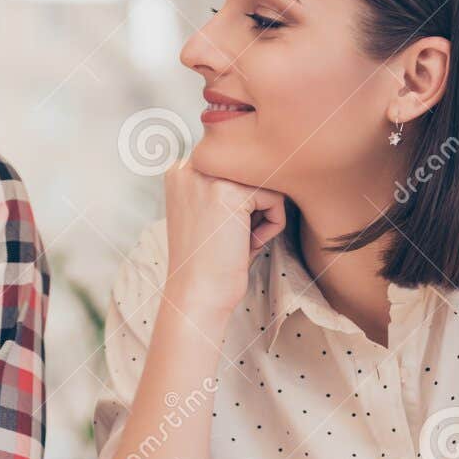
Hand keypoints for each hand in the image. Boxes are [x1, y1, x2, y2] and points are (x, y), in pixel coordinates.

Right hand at [162, 160, 285, 319]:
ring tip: (239, 240)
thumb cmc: (210, 261)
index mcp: (182, 169)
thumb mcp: (212, 212)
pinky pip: (276, 198)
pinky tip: (248, 244)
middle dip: (254, 206)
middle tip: (234, 237)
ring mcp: (207, 176)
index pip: (238, 169)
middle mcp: (190, 166)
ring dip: (262, 216)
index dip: (242, 203)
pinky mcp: (229, 192)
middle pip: (252, 172)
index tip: (223, 231)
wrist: (197, 295)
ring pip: (266, 183)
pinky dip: (271, 226)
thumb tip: (276, 163)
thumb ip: (231, 185)